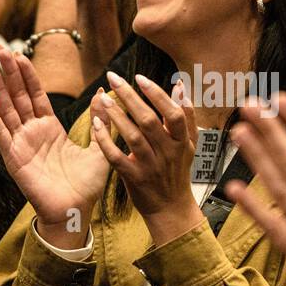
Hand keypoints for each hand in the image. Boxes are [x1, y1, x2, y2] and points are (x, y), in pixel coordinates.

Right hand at [0, 46, 109, 245]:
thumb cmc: (86, 185)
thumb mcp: (100, 146)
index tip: (21, 55)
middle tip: (1, 48)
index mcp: (50, 128)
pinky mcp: (14, 158)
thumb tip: (104, 92)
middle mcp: (32, 133)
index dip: (28, 75)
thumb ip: (101, 119)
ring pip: (7, 110)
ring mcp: (21, 144)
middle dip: (10, 73)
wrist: (76, 211)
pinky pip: (1, 134)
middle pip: (18, 97)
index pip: (36, 95)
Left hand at [89, 71, 200, 245]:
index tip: (140, 77)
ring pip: (133, 137)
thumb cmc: (177, 172)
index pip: (172, 113)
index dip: (157, 94)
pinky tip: (96, 125)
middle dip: (130, 97)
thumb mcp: (189, 145)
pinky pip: (117, 157)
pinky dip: (106, 141)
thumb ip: (186, 116)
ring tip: (104, 99)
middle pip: (148, 120)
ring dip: (117, 116)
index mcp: (181, 141)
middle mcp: (167, 152)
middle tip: (114, 78)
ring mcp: (150, 166)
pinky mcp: (134, 178)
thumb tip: (181, 86)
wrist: (170, 207)